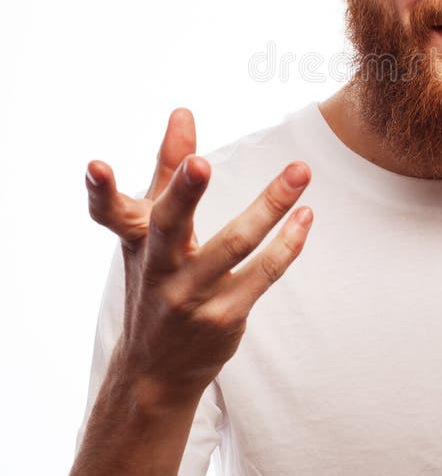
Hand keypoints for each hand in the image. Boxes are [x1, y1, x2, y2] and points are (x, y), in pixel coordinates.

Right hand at [85, 108, 312, 406]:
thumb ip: (168, 168)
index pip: (110, 213)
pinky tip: (305, 216)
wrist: (156, 371)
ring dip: (270, 206)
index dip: (100, 190)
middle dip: (182, 193)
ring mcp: (190, 295)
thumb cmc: (156, 279)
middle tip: (200, 163)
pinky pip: (263, 274)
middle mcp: (157, 268)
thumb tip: (183, 111)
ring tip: (300, 171)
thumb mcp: (151, 228)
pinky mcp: (224, 316)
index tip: (96, 164)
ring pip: (233, 245)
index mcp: (136, 240)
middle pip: (168, 225)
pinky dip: (287, 244)